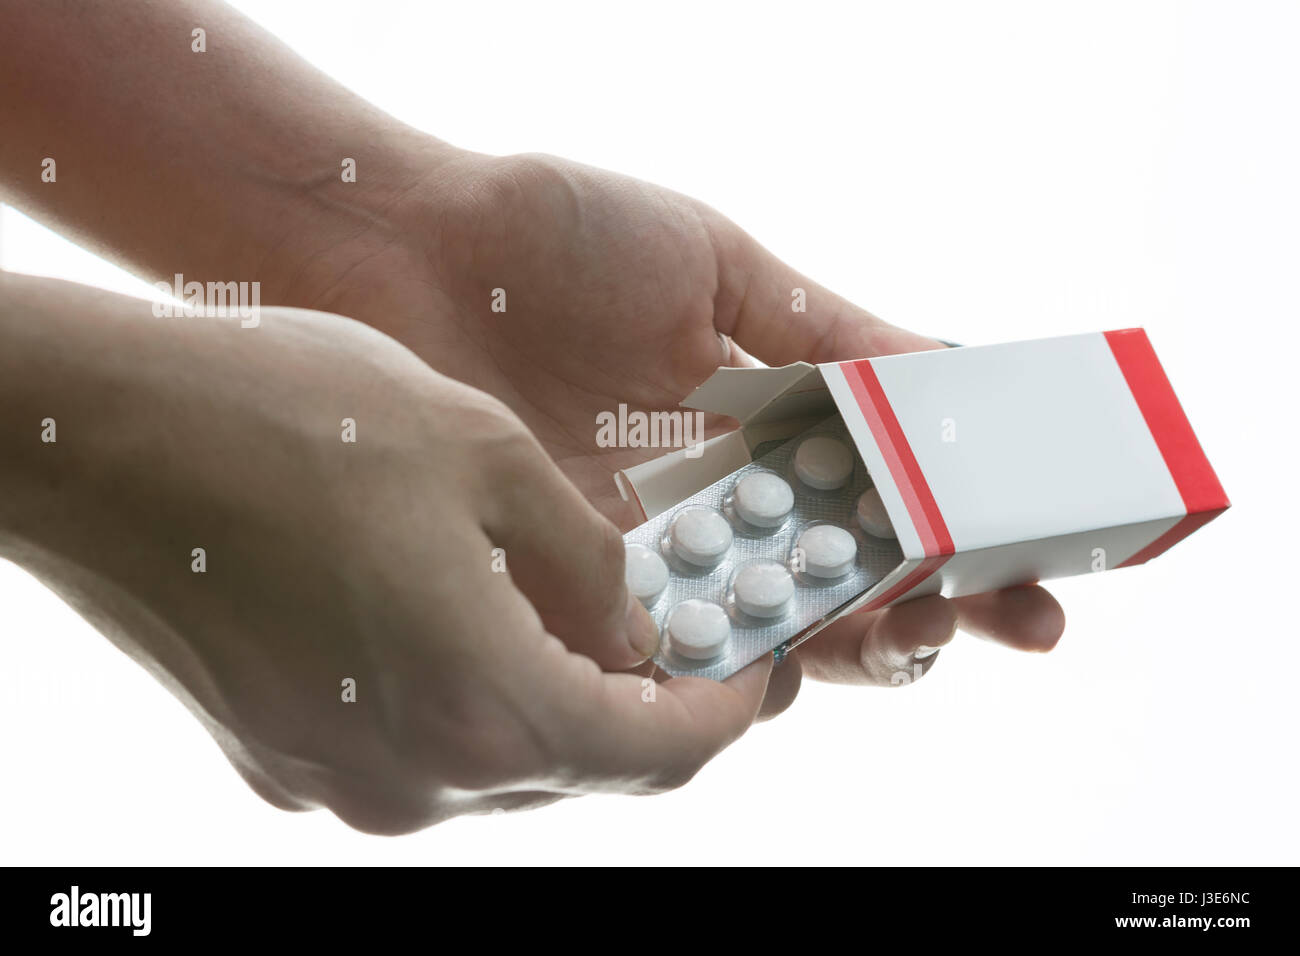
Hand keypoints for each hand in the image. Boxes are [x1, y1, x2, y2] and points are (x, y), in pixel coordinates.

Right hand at [0, 274, 770, 831]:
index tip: (757, 661)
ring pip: (502, 758)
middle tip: (686, 624)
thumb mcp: (487, 459)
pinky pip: (420, 746)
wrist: (99, 437)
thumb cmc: (292, 425)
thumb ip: (590, 564)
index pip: (660, 753)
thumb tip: (643, 623)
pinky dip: (475, 694)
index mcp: (486, 708)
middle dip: (649, 699)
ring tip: (589, 608)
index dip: (726, 709)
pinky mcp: (281, 757)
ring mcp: (339, 781)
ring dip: (561, 695)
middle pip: (583, 763)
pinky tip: (478, 614)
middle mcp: (415, 778)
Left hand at [287, 150, 1066, 708]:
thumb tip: (958, 374)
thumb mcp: (720, 270)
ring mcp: (656, 557)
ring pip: (777, 639)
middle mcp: (721, 508)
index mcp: (766, 430)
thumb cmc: (563, 243)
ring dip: (861, 646)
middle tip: (1006, 618)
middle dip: (938, 618)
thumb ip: (831, 335)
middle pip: (850, 592)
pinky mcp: (582, 590)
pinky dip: (737, 660)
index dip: (969, 552)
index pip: (888, 508)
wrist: (416, 256)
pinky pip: (673, 652)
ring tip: (913, 624)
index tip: (1048, 580)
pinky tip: (791, 648)